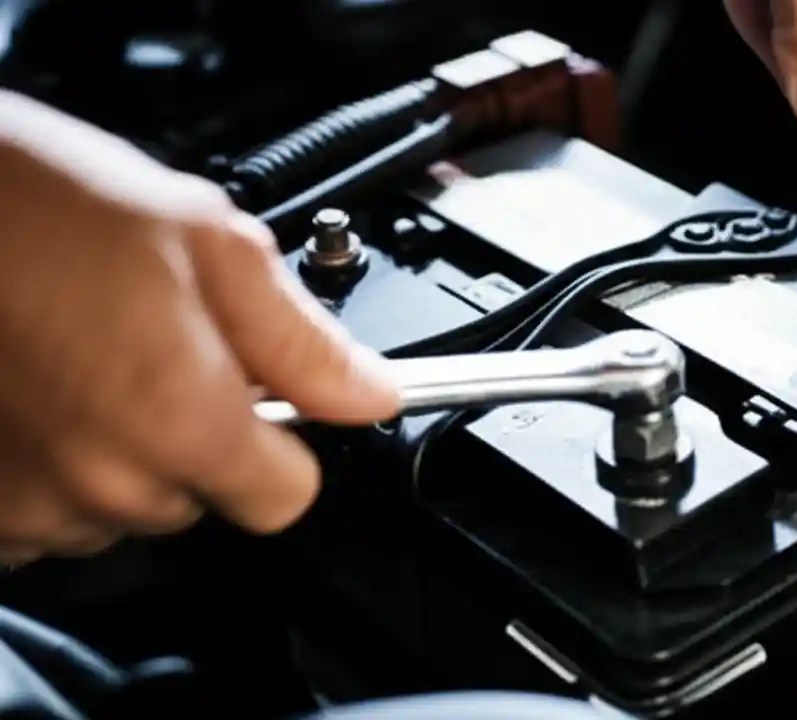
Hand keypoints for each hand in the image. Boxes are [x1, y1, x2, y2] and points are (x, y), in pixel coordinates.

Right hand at [0, 91, 398, 565]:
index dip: (287, 444)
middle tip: (154, 348)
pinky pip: (41, 517)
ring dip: (117, 452)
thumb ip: (300, 338)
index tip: (266, 402)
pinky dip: (48, 466)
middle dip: (197, 435)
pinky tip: (35, 391)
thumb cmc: (33, 204)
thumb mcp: (204, 240)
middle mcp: (104, 485)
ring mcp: (24, 509)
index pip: (286, 497)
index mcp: (182, 421)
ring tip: (79, 358)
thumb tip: (369, 392)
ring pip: (120, 509)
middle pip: (203, 500)